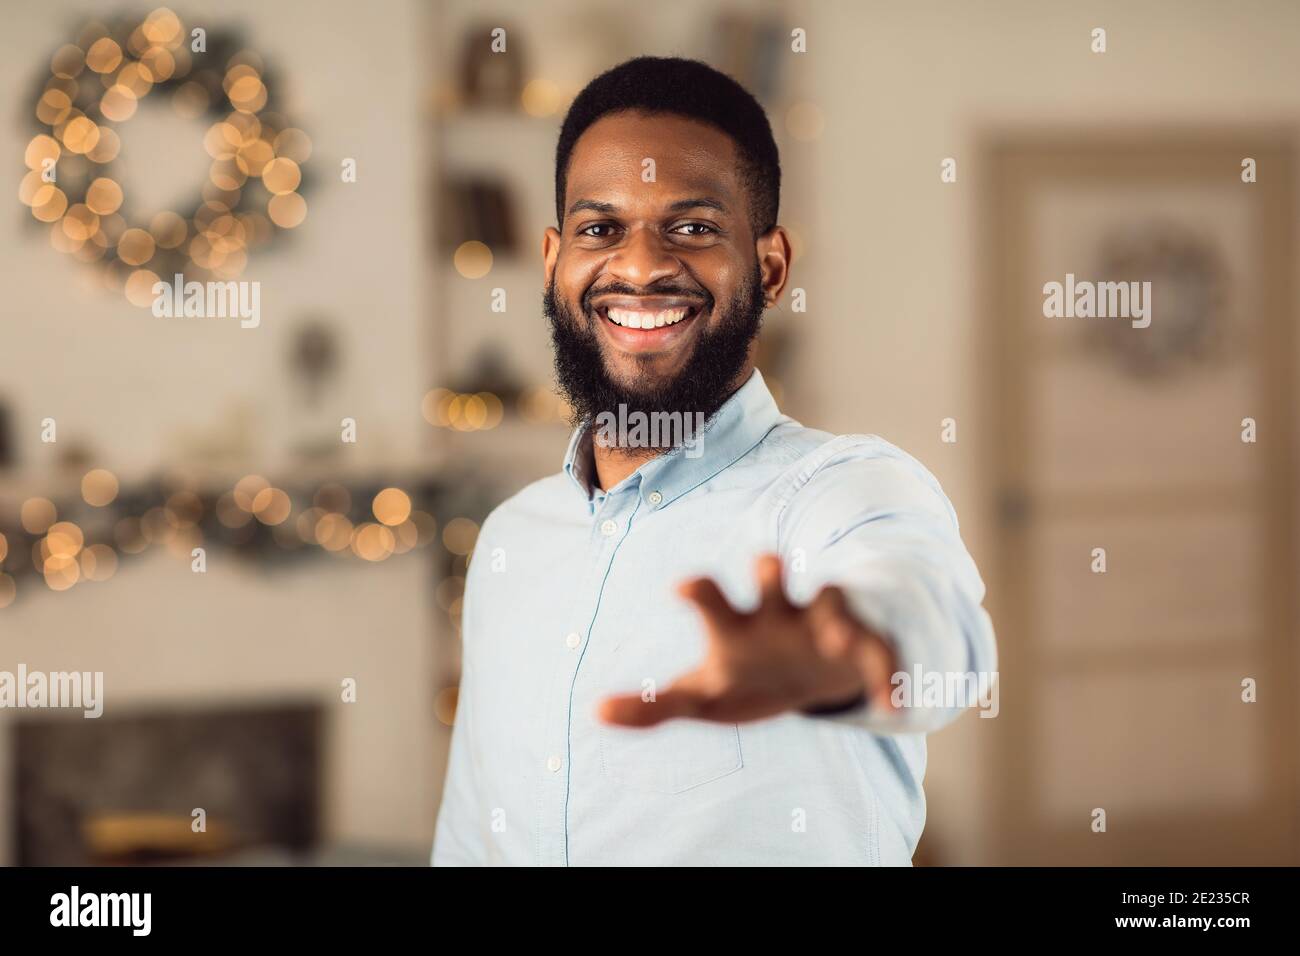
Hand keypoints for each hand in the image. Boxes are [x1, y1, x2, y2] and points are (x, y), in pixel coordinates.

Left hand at [597, 553, 897, 726]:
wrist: (813, 677)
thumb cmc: (750, 677)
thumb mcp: (704, 695)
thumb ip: (654, 706)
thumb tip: (597, 712)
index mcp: (736, 623)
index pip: (712, 598)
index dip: (700, 591)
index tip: (683, 587)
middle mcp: (777, 613)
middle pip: (770, 580)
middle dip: (769, 573)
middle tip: (766, 562)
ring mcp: (822, 626)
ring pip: (829, 602)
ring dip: (834, 615)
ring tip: (837, 634)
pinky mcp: (863, 648)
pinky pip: (878, 656)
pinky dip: (887, 677)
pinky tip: (893, 705)